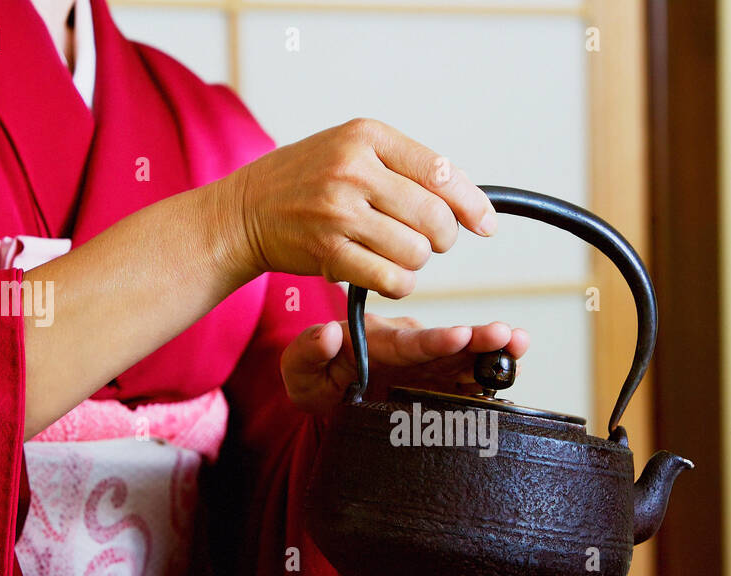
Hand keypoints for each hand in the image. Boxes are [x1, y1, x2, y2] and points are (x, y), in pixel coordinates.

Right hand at [215, 118, 496, 298]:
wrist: (246, 210)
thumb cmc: (308, 182)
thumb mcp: (353, 151)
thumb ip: (405, 168)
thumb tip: (468, 201)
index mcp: (367, 136)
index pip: (441, 171)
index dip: (472, 204)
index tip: (485, 225)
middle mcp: (354, 169)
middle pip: (435, 217)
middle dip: (441, 238)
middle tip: (427, 242)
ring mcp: (339, 211)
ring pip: (417, 252)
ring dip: (416, 263)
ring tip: (395, 254)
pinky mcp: (328, 251)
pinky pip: (391, 278)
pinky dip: (399, 284)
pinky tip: (386, 275)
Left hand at [281, 316, 529, 415]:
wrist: (330, 402)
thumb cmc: (316, 380)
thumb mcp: (298, 370)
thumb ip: (306, 352)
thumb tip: (326, 334)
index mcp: (381, 343)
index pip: (409, 341)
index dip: (436, 340)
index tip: (460, 334)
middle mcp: (413, 352)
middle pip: (450, 345)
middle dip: (480, 340)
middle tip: (507, 335)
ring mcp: (430, 370)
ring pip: (466, 361)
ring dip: (494, 356)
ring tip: (520, 348)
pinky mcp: (440, 389)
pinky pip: (468, 385)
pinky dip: (490, 383)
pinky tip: (513, 378)